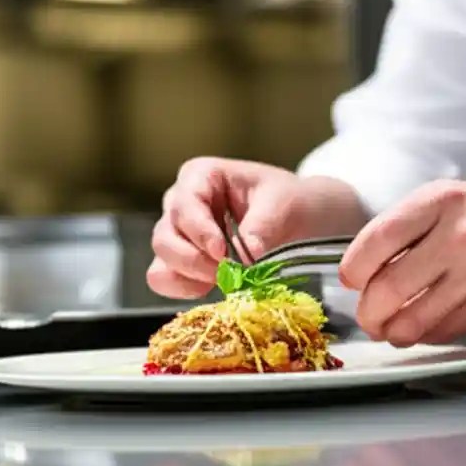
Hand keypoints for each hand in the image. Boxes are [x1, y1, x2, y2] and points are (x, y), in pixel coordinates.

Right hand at [149, 158, 367, 298]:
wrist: (303, 219)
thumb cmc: (290, 201)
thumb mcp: (285, 204)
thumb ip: (263, 225)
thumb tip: (247, 253)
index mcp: (202, 175)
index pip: (185, 204)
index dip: (200, 231)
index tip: (222, 252)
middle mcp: (182, 202)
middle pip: (165, 234)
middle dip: (193, 259)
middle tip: (226, 273)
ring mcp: (179, 232)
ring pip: (162, 257)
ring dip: (188, 275)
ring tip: (223, 280)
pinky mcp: (184, 260)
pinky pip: (164, 278)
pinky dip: (182, 288)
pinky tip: (209, 289)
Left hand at [340, 180, 465, 345]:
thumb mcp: (460, 200)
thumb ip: (414, 227)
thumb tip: (367, 266)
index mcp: (443, 201)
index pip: (374, 241)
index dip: (352, 270)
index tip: (352, 279)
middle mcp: (459, 236)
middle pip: (384, 290)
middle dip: (368, 312)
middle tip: (369, 313)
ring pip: (409, 322)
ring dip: (391, 331)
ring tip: (391, 326)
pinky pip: (440, 332)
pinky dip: (423, 335)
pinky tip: (426, 325)